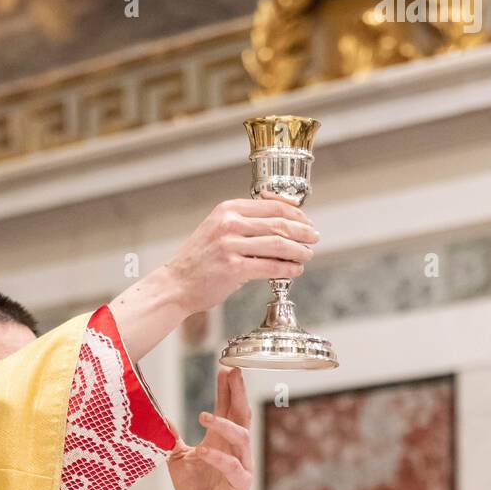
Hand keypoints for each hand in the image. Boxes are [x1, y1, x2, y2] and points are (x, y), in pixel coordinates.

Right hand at [109, 196, 317, 362]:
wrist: (176, 284)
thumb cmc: (199, 261)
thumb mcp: (217, 230)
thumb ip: (243, 225)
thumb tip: (278, 227)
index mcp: (228, 209)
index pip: (272, 205)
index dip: (295, 213)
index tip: (306, 221)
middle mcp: (229, 223)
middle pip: (279, 223)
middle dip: (302, 231)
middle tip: (314, 237)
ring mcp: (230, 245)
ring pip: (278, 244)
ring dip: (298, 251)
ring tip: (307, 255)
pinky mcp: (233, 268)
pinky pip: (270, 266)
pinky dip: (287, 268)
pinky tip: (295, 271)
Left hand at [168, 366, 252, 489]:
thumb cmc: (198, 489)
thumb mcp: (179, 461)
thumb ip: (173, 441)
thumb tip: (162, 419)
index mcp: (222, 439)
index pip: (228, 407)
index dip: (227, 388)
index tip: (224, 368)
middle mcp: (235, 447)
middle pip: (241, 414)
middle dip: (238, 392)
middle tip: (232, 372)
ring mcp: (241, 464)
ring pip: (241, 437)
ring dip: (224, 424)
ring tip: (204, 415)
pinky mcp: (240, 482)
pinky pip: (232, 466)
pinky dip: (217, 458)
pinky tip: (202, 452)